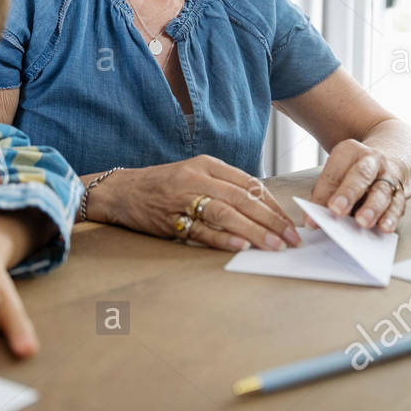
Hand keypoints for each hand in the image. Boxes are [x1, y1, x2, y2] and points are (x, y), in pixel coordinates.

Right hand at [91, 154, 301, 250]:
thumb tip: (261, 207)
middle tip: (291, 238)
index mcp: (207, 164)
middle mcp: (197, 178)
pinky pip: (200, 230)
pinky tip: (240, 246)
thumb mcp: (194, 174)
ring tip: (273, 245)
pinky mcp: (170, 220)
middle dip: (271, 220)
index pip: (249, 184)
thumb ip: (224, 186)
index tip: (290, 222)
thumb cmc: (162, 184)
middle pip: (242, 199)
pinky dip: (222, 239)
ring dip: (254, 231)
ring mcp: (182, 198)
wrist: (120, 190)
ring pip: (226, 214)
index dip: (273, 205)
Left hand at [308, 138, 410, 232]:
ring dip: (372, 208)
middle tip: (337, 210)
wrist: (393, 155)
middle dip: (348, 193)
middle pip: (360, 176)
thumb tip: (314, 220)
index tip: (312, 216)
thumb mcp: (337, 171)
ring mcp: (389, 175)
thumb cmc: (356, 169)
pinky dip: (391, 217)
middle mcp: (372, 160)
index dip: (321, 196)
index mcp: (349, 151)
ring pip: (381, 191)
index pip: (333, 174)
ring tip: (363, 222)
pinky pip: (397, 204)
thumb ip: (325, 194)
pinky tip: (385, 228)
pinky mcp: (401, 191)